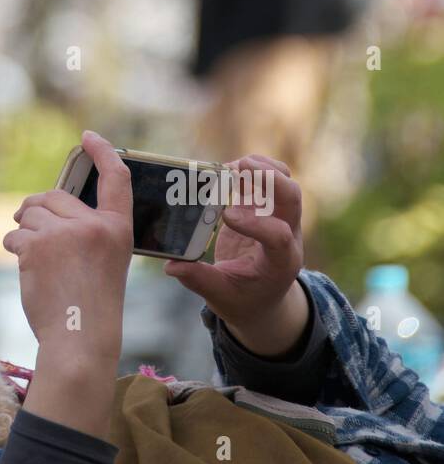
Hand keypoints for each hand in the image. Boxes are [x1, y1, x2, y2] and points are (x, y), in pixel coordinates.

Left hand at [4, 132, 132, 437]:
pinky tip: (26, 269)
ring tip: (34, 259)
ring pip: (30, 212)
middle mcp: (94, 224)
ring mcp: (65, 233)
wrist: (79, 339)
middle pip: (54, 195)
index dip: (103, 153)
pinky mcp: (37, 245)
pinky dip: (13, 248)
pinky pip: (14, 234)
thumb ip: (87, 232)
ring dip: (23, 230)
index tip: (88, 137)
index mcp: (119, 228)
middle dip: (38, 210)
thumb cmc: (91, 306)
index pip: (117, 179)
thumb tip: (45, 206)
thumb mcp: (104, 260)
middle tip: (34, 235)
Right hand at [164, 155, 308, 357]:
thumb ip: (199, 280)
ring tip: (233, 164)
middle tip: (240, 166)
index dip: (255, 222)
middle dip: (269, 180)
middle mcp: (288, 236)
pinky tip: (231, 168)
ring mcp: (281, 218)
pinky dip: (256, 168)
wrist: (263, 297)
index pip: (278, 236)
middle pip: (291, 199)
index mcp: (280, 263)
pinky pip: (273, 179)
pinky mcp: (270, 207)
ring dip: (262, 169)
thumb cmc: (243, 299)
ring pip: (286, 183)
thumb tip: (172, 266)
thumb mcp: (221, 296)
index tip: (226, 215)